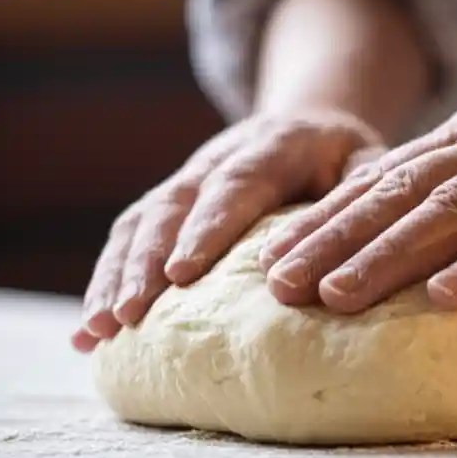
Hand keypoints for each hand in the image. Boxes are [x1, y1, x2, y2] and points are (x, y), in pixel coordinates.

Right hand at [72, 110, 383, 351]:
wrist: (308, 122)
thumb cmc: (346, 157)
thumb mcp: (368, 161)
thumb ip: (362, 194)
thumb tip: (347, 252)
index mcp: (272, 145)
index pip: (235, 185)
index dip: (207, 228)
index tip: (182, 275)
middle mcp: (217, 157)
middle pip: (172, 206)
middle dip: (145, 262)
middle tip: (129, 315)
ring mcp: (186, 180)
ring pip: (139, 223)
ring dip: (114, 277)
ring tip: (99, 330)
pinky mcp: (169, 204)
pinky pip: (128, 240)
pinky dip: (104, 284)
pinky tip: (88, 334)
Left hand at [258, 80, 456, 312]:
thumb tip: (406, 234)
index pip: (385, 177)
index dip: (326, 218)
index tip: (270, 258)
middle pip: (401, 192)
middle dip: (332, 239)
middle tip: (276, 285)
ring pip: (453, 210)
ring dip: (389, 253)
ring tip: (335, 296)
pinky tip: (447, 299)